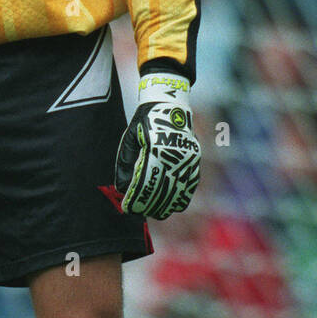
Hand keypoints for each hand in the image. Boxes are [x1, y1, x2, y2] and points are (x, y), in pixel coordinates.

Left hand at [114, 72, 199, 218]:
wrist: (170, 105)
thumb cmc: (145, 122)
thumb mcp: (130, 138)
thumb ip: (125, 163)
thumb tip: (121, 188)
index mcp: (155, 148)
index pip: (145, 181)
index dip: (137, 197)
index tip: (128, 208)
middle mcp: (173, 155)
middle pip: (163, 189)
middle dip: (150, 205)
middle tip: (139, 212)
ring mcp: (187, 158)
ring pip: (179, 189)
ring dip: (167, 204)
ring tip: (156, 212)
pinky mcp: (195, 159)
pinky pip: (191, 183)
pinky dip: (183, 196)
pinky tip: (174, 205)